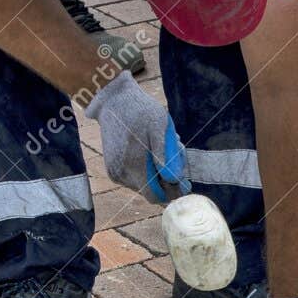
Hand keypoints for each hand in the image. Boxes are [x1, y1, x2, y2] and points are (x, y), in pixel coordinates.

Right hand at [84, 71, 186, 201]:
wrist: (113, 100)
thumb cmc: (140, 111)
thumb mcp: (158, 128)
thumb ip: (166, 156)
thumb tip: (173, 179)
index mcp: (133, 166)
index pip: (156, 196)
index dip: (172, 193)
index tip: (185, 182)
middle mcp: (121, 174)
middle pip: (151, 191)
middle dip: (167, 180)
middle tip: (177, 157)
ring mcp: (115, 172)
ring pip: (144, 184)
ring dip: (157, 173)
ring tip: (164, 149)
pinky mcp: (112, 168)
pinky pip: (135, 178)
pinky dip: (146, 169)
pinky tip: (151, 151)